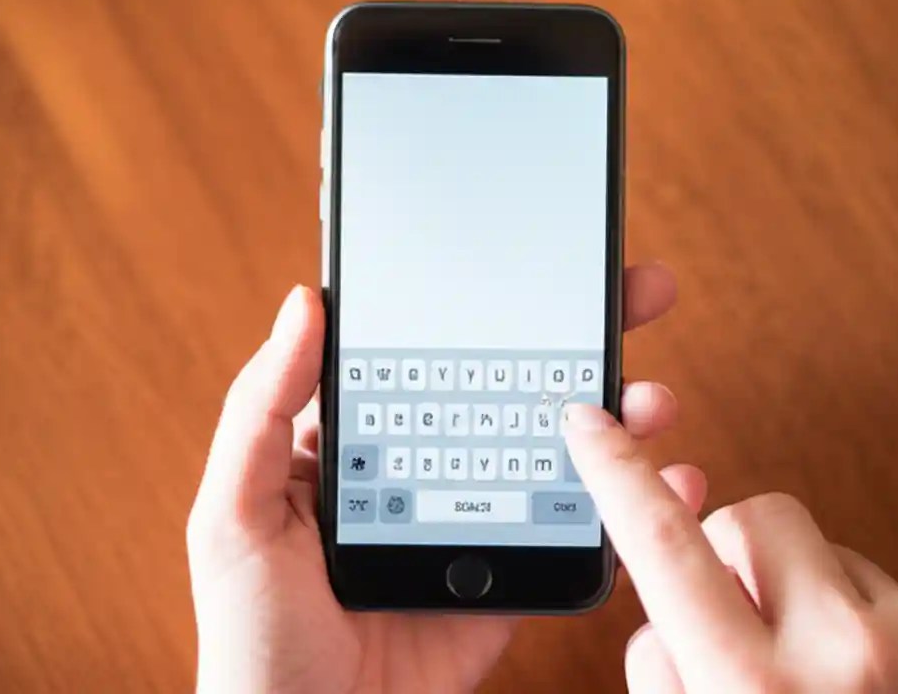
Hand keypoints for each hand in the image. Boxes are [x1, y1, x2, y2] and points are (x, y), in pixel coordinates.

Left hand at [187, 263, 692, 693]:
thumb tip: (306, 303)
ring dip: (614, 417)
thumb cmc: (251, 635)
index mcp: (357, 443)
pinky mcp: (508, 580)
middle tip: (631, 295)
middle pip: (508, 390)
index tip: (539, 260)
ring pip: (554, 455)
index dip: (485, 306)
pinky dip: (624, 507)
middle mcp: (423, 472)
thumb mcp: (234, 513)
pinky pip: (573, 536)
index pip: (429, 354)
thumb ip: (262, 408)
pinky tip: (663, 480)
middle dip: (577, 341)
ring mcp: (472, 525)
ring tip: (650, 398)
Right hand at [561, 405, 897, 692]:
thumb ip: (666, 671)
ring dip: (812, 596)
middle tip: (749, 629)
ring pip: (830, 552)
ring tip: (827, 681)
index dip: (616, 474)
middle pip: (758, 516)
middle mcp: (844, 657)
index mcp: (753, 690)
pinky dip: (875, 628)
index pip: (662, 545)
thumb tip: (671, 599)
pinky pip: (895, 590)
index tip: (594, 424)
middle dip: (740, 557)